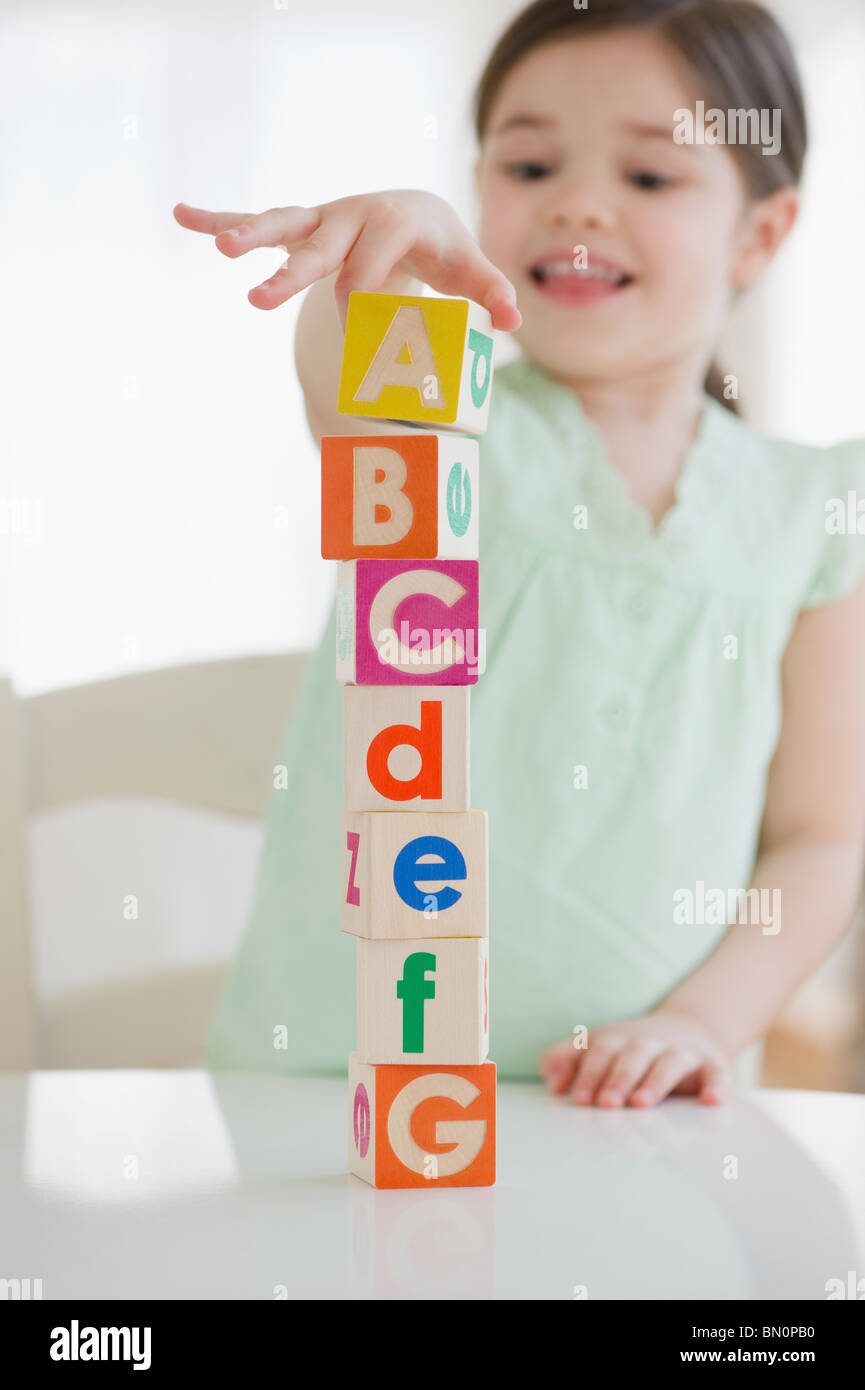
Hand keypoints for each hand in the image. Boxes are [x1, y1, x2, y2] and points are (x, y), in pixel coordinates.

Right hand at [173, 190, 520, 330]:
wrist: (419, 209)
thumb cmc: (443, 246)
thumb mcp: (468, 266)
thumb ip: (490, 290)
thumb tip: (514, 319)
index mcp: (393, 222)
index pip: (370, 264)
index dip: (360, 298)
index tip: (355, 328)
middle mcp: (352, 214)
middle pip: (319, 247)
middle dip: (291, 274)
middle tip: (258, 300)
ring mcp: (322, 218)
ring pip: (281, 225)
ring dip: (248, 235)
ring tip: (216, 247)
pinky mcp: (303, 225)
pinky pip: (256, 217)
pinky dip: (217, 216)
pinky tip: (181, 215)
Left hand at [539, 1007, 731, 1107]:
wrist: (687, 1028)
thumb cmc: (628, 1050)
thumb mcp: (594, 1047)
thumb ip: (564, 1059)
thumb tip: (553, 1084)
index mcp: (616, 1040)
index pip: (600, 1052)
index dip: (589, 1074)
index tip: (579, 1100)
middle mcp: (649, 1044)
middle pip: (632, 1056)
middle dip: (618, 1080)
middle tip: (607, 1104)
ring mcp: (682, 1053)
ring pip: (670, 1063)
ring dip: (655, 1082)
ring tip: (642, 1103)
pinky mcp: (712, 1065)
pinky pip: (717, 1074)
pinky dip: (716, 1085)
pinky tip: (711, 1100)